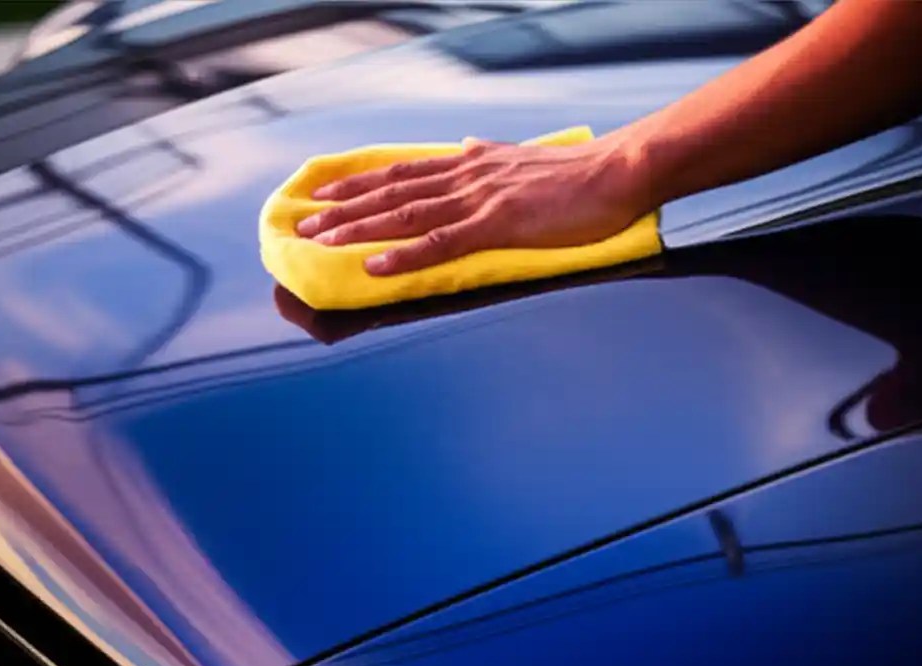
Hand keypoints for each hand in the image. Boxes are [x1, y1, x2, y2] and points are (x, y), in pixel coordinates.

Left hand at [295, 136, 653, 275]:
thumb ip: (489, 155)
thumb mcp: (521, 155)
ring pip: (405, 215)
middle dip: (344, 208)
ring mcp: (479, 199)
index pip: (401, 171)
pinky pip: (441, 242)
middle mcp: (465, 175)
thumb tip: (467, 145)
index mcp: (470, 162)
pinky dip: (403, 254)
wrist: (618, 170)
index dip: (359, 182)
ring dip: (358, 229)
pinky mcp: (498, 224)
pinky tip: (374, 265)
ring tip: (321, 242)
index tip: (324, 191)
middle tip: (303, 222)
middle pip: (391, 191)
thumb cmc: (577, 173)